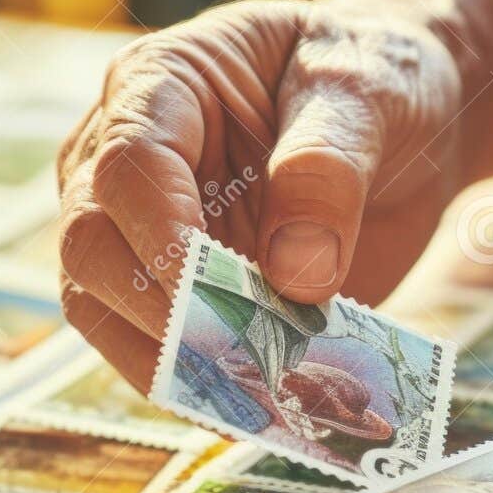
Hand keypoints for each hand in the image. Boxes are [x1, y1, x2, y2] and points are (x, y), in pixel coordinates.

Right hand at [57, 0, 462, 392]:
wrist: (402, 123)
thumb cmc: (373, 82)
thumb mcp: (369, 93)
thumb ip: (329, 169)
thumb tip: (294, 276)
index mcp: (161, 85)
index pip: (125, 167)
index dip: (163, 238)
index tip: (218, 293)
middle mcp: (123, 162)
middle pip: (90, 248)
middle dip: (161, 313)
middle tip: (249, 355)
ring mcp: (139, 235)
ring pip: (103, 313)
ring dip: (176, 364)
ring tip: (262, 396)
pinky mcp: (172, 298)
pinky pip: (156, 355)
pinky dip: (203, 388)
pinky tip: (263, 409)